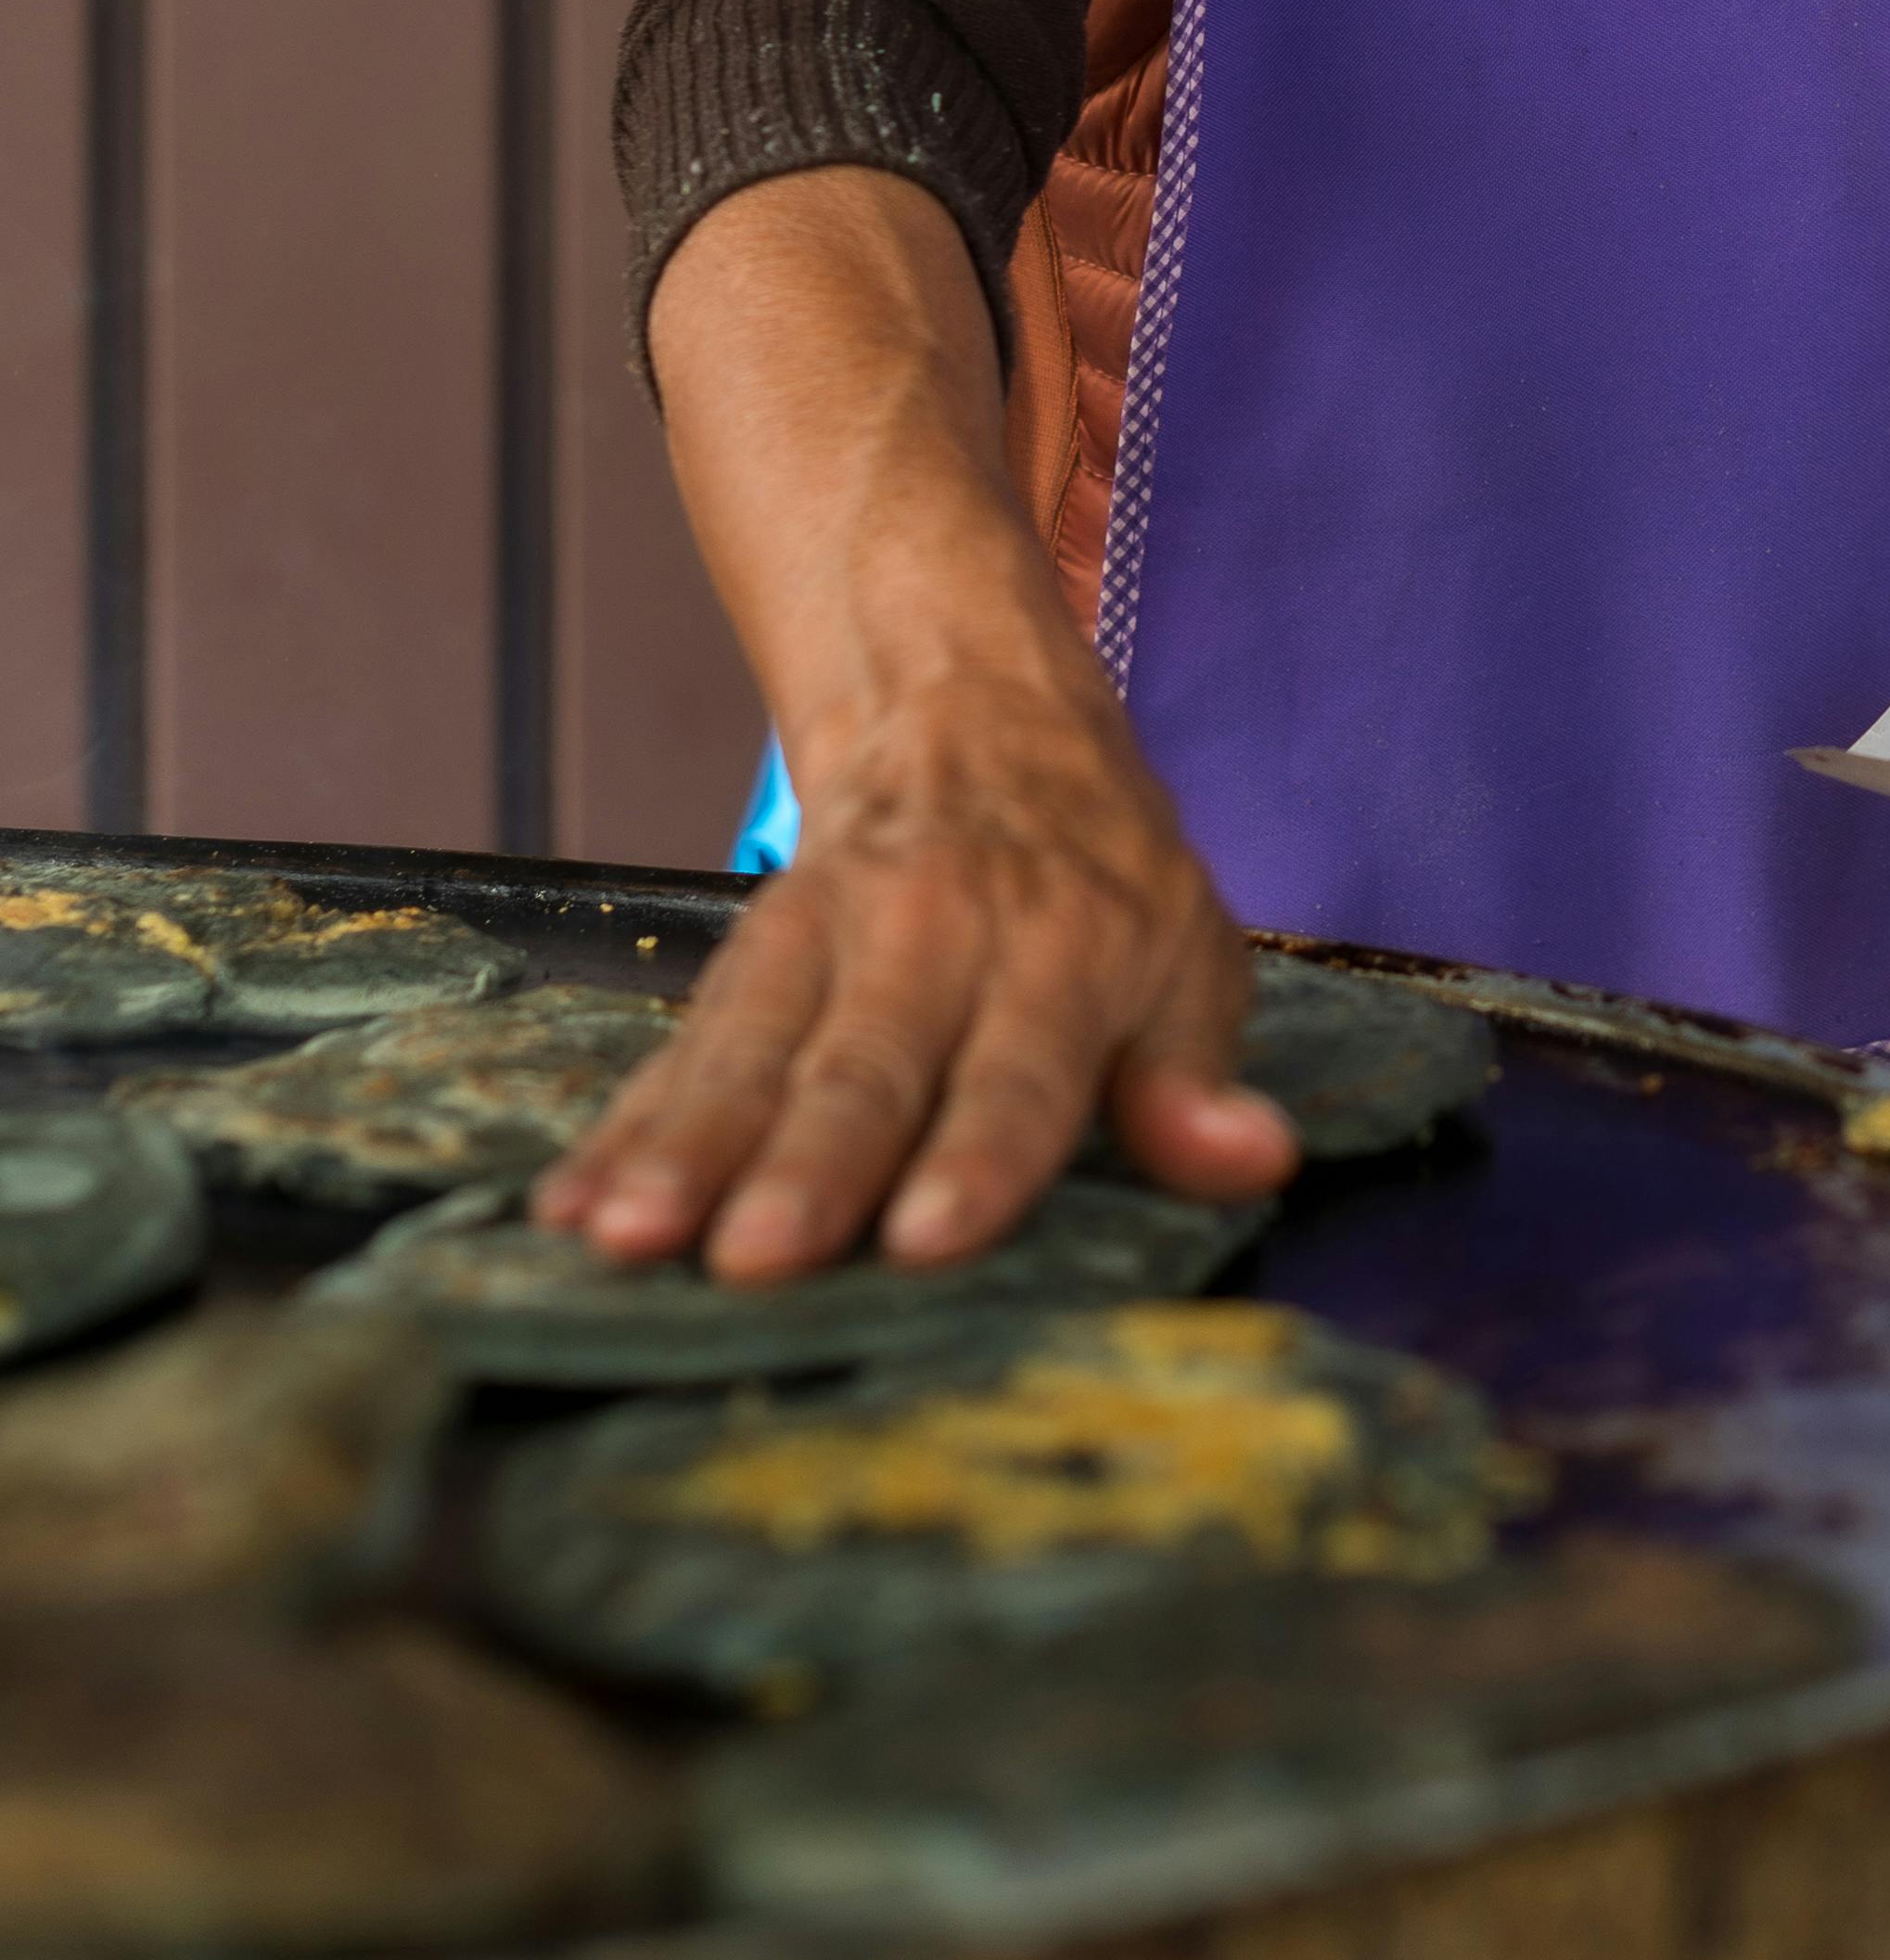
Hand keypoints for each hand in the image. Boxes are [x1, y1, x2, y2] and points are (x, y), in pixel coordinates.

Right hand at [548, 161, 1298, 1281]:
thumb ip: (1195, 1076)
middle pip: (865, 1066)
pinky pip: (682, 1044)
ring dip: (684, 1145)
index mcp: (1065, 953)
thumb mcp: (1185, 956)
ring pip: (752, 1049)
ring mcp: (828, 939)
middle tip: (752, 1257)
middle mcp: (938, 940)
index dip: (977, 1155)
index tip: (927, 1237)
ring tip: (622, 1235)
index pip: (1021, 1071)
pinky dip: (621, 1125)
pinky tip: (568, 1206)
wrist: (969, 703)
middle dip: (807, 1166)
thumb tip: (1251, 1159)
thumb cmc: (1096, 875)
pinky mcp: (747, 950)